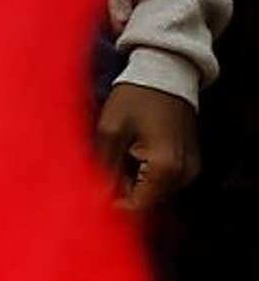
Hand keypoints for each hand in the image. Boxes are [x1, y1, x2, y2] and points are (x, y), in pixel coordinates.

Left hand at [96, 83, 201, 210]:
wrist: (166, 72)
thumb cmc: (137, 96)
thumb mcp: (110, 130)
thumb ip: (104, 168)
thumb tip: (95, 200)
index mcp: (166, 168)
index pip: (137, 208)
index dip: (111, 206)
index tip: (90, 194)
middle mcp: (184, 174)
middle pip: (144, 203)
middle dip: (119, 192)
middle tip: (102, 168)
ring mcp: (190, 170)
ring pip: (151, 194)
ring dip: (129, 183)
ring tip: (118, 155)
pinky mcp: (188, 163)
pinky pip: (160, 182)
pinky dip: (141, 175)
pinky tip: (131, 154)